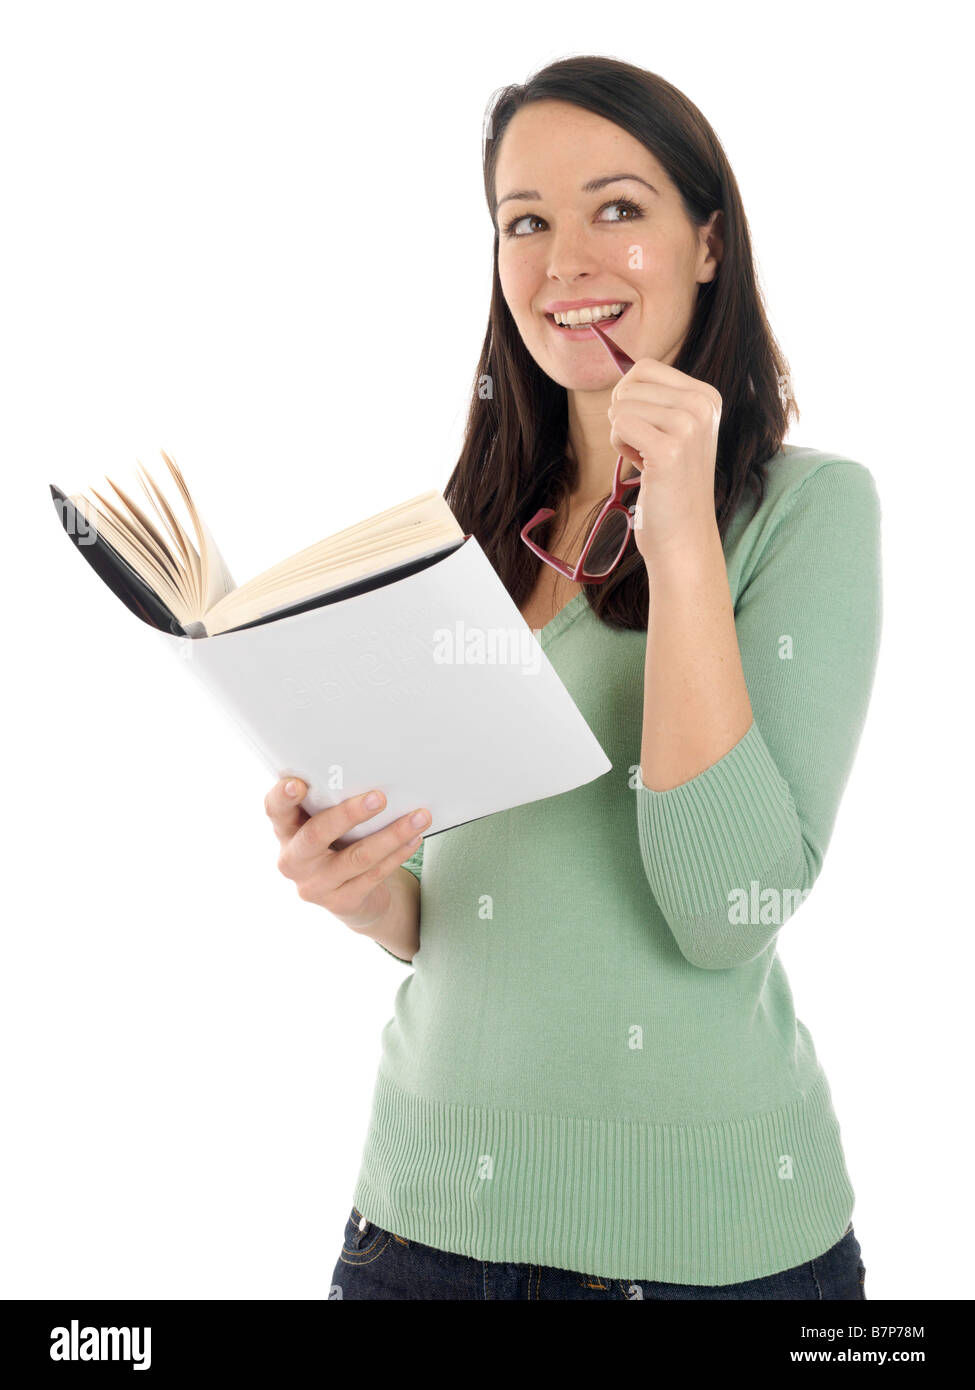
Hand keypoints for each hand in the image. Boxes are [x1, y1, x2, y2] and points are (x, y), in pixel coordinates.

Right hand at [265, 780, 429, 931]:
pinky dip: (397, 854)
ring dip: (391, 834)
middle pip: (316, 834)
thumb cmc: (337, 845)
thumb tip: (370, 775)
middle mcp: (294, 861)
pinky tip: (414, 838)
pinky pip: (375, 875)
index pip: (275, 810)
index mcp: (286, 831)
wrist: (350, 897)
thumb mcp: (326, 825)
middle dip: (348, 814)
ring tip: (418, 817)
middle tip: (379, 797)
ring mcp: (315, 886)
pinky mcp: (342, 902)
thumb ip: (330, 804)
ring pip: (357, 857)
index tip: (298, 784)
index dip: (282, 797)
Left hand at [607, 357, 721, 565]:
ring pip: (621, 406)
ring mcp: (689, 426)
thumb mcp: (674, 430)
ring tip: (647, 459)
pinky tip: (642, 467)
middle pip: (630, 385)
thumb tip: (621, 370)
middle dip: (624, 418)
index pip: (644, 368)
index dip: (629, 397)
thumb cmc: (670, 485)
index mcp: (707, 396)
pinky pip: (618, 426)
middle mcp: (703, 405)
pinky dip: (619, 447)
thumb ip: (656, 399)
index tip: (647, 429)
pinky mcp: (669, 449)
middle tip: (647, 449)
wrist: (683, 535)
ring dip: (621, 435)